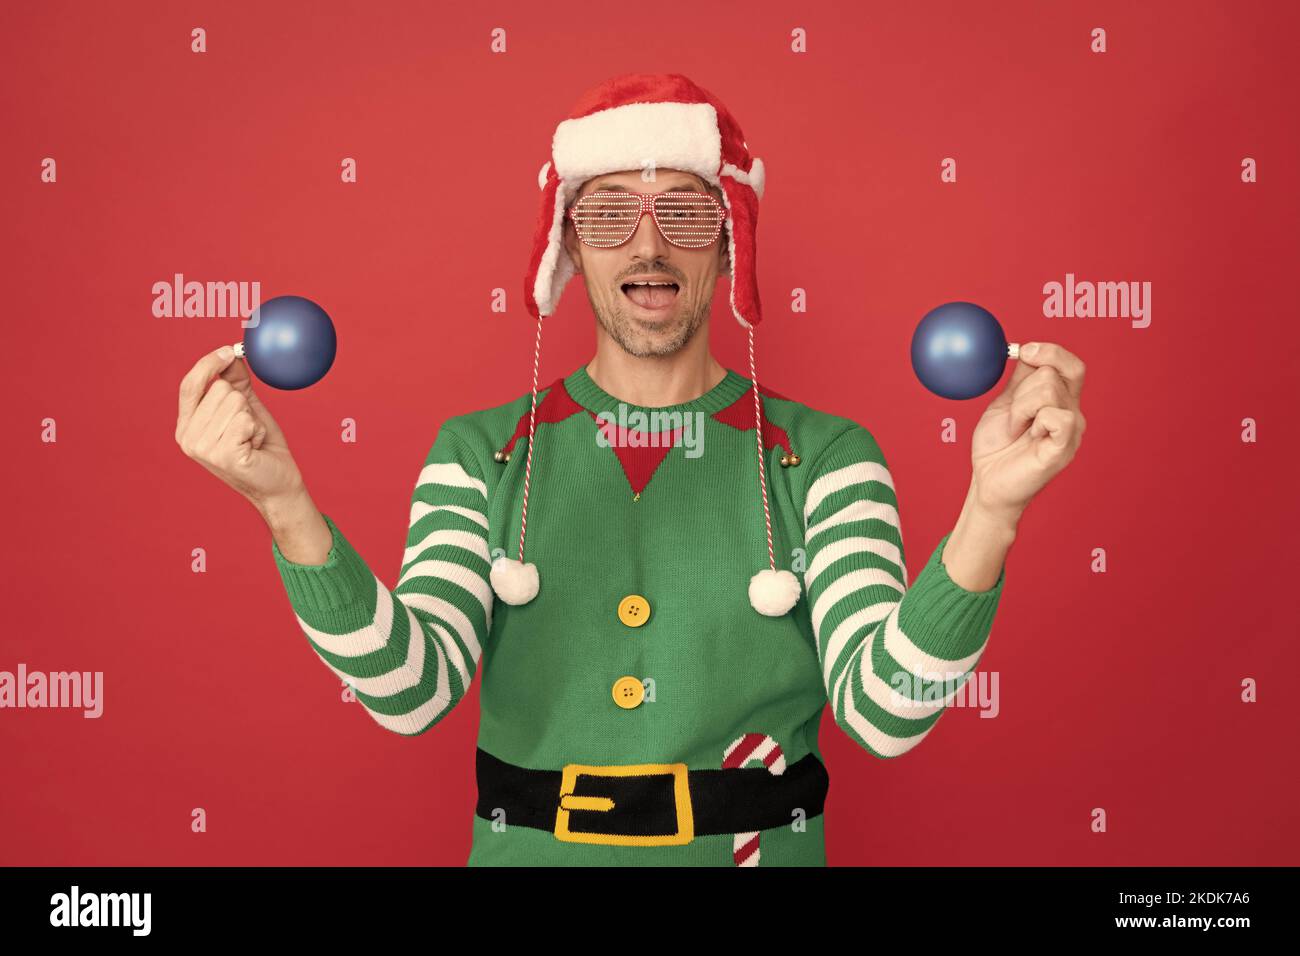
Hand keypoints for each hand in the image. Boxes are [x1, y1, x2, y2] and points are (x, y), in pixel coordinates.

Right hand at [175, 345, 306, 511]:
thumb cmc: (260, 446)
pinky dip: (257, 430)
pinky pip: (246, 420)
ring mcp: (203, 448)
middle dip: (244, 405)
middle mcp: (188, 438)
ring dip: (253, 419)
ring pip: (235, 402)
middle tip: (247, 430)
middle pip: (220, 389)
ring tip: (251, 439)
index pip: (189, 385)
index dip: (208, 364)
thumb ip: (234, 381)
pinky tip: (255, 447)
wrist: (278, 482)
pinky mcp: (223, 456)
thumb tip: (232, 352)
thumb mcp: (245, 408)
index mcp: (186, 426)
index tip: (228, 351)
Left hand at [967, 341, 1086, 525]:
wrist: (987, 481)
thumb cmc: (996, 447)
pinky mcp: (1064, 448)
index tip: (1024, 351)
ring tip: (1016, 430)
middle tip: (1013, 415)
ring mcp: (1072, 431)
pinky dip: (1034, 421)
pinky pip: (1058, 416)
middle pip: (1054, 373)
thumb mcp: (1005, 404)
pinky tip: (1028, 437)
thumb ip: (1020, 380)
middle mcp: (1072, 412)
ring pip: (1048, 390)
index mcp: (1060, 400)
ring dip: (1020, 408)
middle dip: (1022, 390)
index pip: (1070, 365)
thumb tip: (1025, 349)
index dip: (1050, 352)